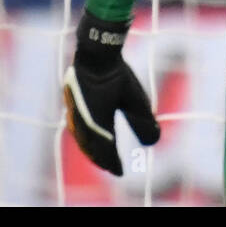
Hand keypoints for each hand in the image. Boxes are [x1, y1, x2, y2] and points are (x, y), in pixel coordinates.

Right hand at [63, 12, 159, 175]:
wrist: (96, 54)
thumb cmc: (118, 75)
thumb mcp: (136, 98)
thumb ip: (143, 120)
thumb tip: (153, 141)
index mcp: (97, 121)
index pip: (105, 149)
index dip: (113, 162)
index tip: (120, 172)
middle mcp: (82, 120)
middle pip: (92, 148)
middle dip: (101, 160)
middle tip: (111, 168)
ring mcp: (74, 112)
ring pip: (82, 139)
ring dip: (91, 151)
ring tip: (100, 157)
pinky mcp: (72, 105)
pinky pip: (76, 129)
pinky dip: (84, 139)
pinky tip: (88, 139)